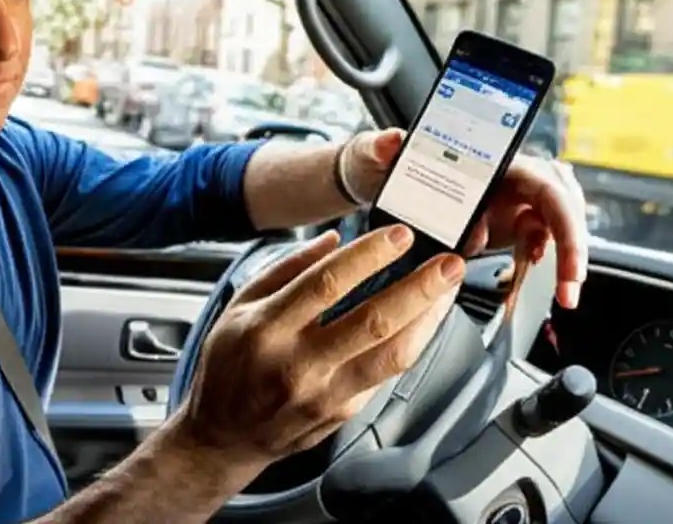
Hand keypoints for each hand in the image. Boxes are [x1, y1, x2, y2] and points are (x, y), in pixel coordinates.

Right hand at [172, 225, 462, 469]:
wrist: (224, 435)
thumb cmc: (229, 367)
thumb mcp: (240, 306)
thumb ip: (287, 268)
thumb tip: (334, 238)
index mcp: (268, 329)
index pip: (327, 284)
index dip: (370, 256)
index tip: (400, 236)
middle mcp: (299, 365)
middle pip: (373, 321)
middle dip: (419, 288)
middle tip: (448, 263)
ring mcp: (325, 394)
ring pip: (392, 355)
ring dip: (429, 319)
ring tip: (448, 290)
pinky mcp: (344, 413)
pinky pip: (386, 373)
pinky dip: (412, 343)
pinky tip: (424, 321)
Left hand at [341, 128, 588, 307]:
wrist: (371, 175)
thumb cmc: (379, 158)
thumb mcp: (375, 151)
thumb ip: (382, 144)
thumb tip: (394, 141)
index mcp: (487, 156)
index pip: (543, 184)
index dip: (563, 221)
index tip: (568, 257)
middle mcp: (505, 173)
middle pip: (561, 203)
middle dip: (574, 246)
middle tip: (569, 289)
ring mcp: (506, 195)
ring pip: (555, 219)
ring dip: (564, 254)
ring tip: (563, 290)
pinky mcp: (500, 216)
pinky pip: (536, 234)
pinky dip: (540, 255)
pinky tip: (530, 267)